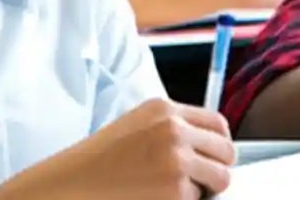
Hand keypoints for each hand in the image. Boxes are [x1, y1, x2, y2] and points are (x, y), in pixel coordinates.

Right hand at [1, 99, 234, 199]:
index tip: (212, 157)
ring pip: (221, 178)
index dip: (218, 144)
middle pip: (226, 151)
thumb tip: (209, 146)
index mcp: (164, 109)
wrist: (73, 184)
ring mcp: (177, 160)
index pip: (217, 123)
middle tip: (199, 181)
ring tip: (177, 191)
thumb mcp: (137, 126)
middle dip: (217, 169)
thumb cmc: (99, 161)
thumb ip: (172, 128)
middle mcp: (174, 130)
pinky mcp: (176, 191)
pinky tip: (158, 197)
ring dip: (205, 189)